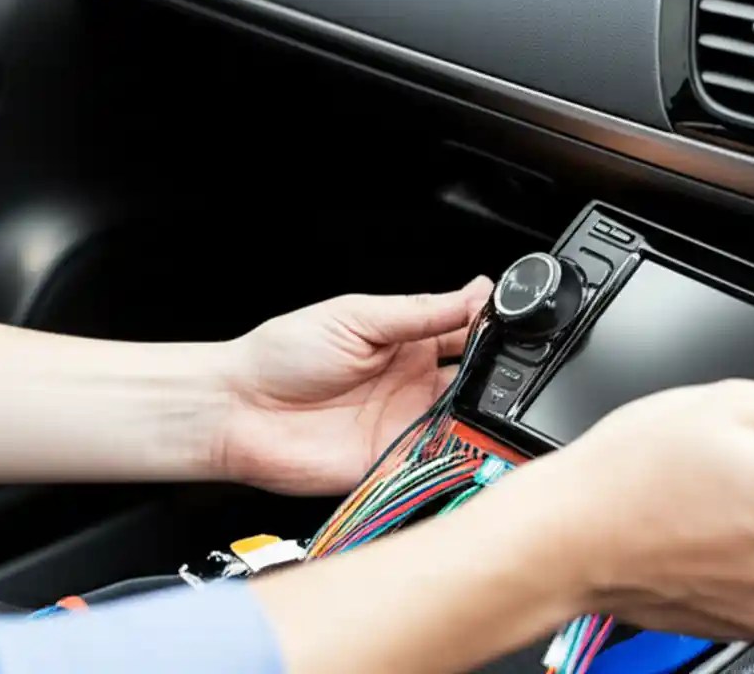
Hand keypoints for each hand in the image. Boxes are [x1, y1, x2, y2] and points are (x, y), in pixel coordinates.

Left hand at [215, 276, 492, 494]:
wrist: (237, 410)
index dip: (495, 327)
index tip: (516, 322)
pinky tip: (468, 439)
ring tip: (495, 402)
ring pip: (468, 420)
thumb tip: (476, 292)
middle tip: (514, 366)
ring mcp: (409, 424)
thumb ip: (420, 312)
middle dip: (501, 373)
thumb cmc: (282, 355)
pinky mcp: (398, 462)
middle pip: (478, 379)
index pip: (468, 332)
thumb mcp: (356, 317)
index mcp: (408, 341)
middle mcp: (415, 384)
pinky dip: (461, 453)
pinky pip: (442, 461)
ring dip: (485, 414)